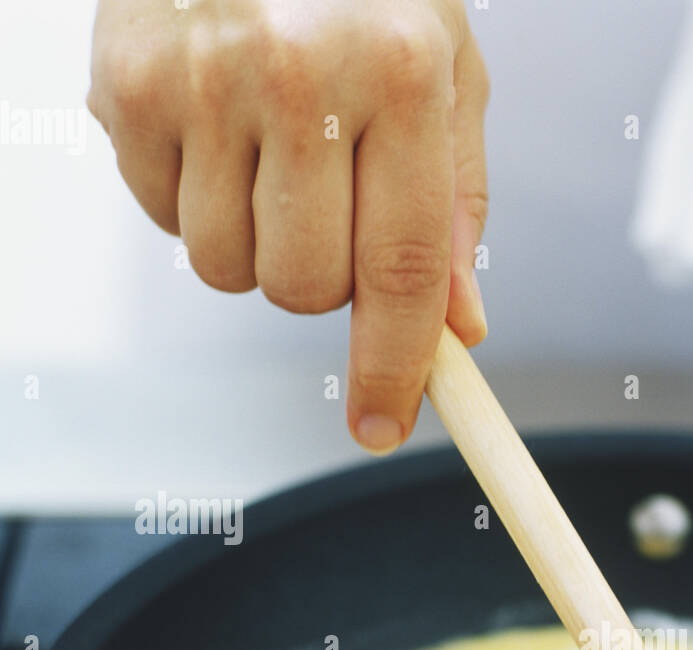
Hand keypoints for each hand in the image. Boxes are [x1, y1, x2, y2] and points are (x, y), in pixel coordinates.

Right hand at [88, 0, 488, 453]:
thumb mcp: (443, 71)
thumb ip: (453, 204)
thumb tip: (458, 326)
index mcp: (400, 73)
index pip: (400, 270)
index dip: (392, 367)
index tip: (382, 426)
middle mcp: (297, 76)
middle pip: (304, 288)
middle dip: (322, 281)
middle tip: (326, 205)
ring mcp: (201, 78)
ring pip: (227, 269)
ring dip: (254, 244)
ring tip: (268, 153)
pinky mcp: (125, 81)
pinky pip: (162, 222)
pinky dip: (192, 200)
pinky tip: (215, 129)